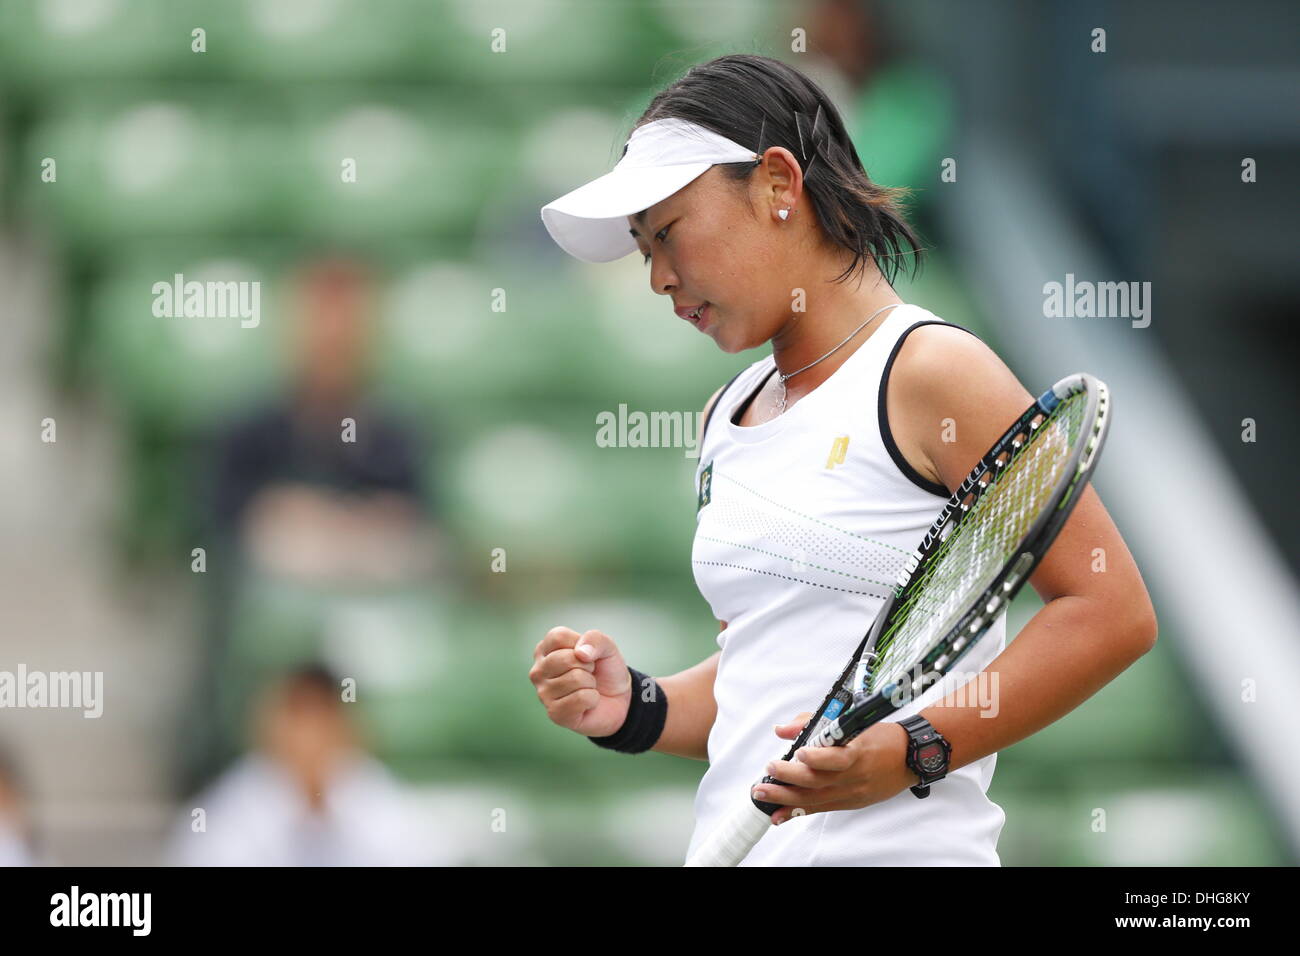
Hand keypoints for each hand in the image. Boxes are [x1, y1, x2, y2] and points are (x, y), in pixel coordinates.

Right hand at [529, 627, 630, 737]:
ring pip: (576, 679)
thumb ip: (595, 639)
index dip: (581, 644)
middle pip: (565, 658)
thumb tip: (580, 653)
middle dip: (588, 665)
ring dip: (591, 683)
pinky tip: (588, 702)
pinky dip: (593, 699)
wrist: (617, 698)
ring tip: (588, 687)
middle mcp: (538, 671)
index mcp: (545, 649)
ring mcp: (543, 694)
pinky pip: (581, 698)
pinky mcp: (554, 713)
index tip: (586, 655)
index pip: (558, 637)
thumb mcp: (606, 646)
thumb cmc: (604, 669)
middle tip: (589, 673)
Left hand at [752, 713, 917, 824]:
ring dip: (786, 798)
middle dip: (790, 778)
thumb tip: (782, 730)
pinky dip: (797, 812)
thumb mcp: (852, 722)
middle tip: (768, 772)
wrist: (909, 759)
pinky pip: (820, 809)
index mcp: (858, 752)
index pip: (838, 758)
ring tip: (762, 794)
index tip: (799, 752)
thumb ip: (813, 723)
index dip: (818, 757)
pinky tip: (778, 815)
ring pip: (815, 799)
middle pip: (819, 781)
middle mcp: (855, 776)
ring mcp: (852, 793)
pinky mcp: (849, 803)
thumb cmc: (879, 737)